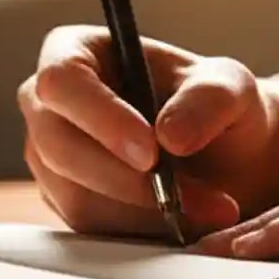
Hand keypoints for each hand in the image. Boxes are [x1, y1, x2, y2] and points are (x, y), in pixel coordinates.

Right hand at [17, 24, 278, 238]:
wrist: (223, 158)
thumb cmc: (214, 106)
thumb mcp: (230, 88)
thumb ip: (208, 100)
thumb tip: (170, 136)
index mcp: (74, 51)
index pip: (62, 80)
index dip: (100, 116)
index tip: (150, 152)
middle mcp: (48, 105)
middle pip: (58, 144)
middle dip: (124, 177)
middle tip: (184, 194)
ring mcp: (50, 156)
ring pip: (74, 193)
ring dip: (144, 208)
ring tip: (208, 205)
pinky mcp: (64, 202)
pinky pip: (90, 225)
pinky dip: (141, 227)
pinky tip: (182, 217)